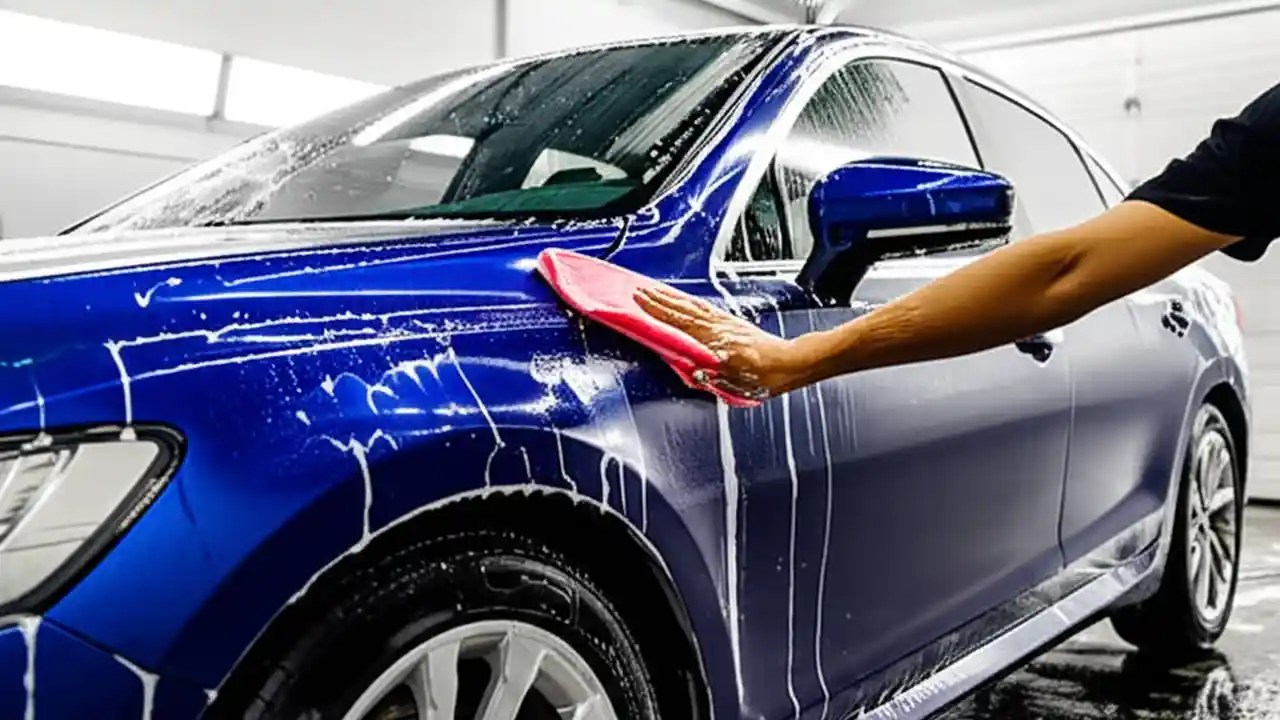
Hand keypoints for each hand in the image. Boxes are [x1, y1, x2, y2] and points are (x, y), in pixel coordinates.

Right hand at [634, 286, 812, 398]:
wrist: (790, 363)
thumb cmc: (764, 375)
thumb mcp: (734, 381)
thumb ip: (709, 372)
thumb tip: (689, 365)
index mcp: (715, 340)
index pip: (678, 322)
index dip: (657, 311)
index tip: (639, 301)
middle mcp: (718, 327)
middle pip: (683, 309)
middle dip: (659, 299)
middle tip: (639, 291)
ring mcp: (725, 323)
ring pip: (693, 306)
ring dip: (672, 298)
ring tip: (655, 291)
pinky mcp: (732, 322)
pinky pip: (704, 308)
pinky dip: (689, 302)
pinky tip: (684, 301)